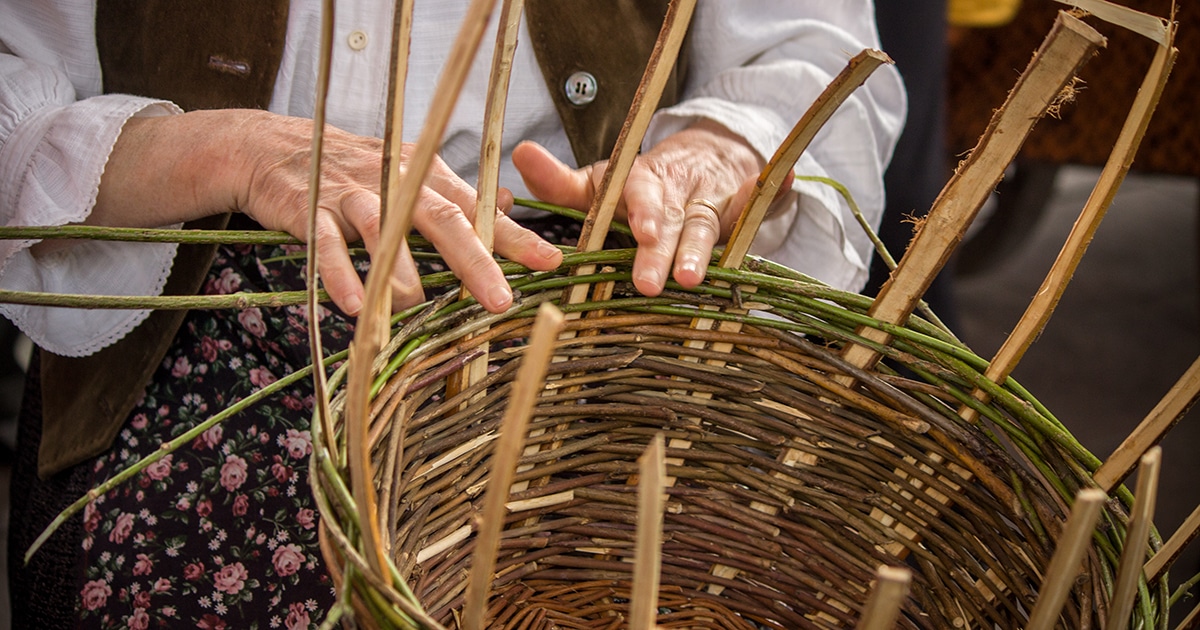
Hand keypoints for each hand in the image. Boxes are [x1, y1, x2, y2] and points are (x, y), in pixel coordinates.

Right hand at [92, 109, 561, 314]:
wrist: (269, 146)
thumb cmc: (349, 167)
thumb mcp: (407, 170)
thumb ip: (455, 192)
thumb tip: (508, 202)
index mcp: (423, 174)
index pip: (477, 207)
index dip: (514, 235)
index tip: (550, 262)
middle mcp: (394, 181)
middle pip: (441, 219)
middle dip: (475, 261)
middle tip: (501, 300)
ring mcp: (350, 194)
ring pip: (384, 234)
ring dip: (401, 276)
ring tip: (419, 310)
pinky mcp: (308, 210)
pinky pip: (326, 246)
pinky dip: (340, 275)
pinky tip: (353, 307)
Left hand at [513, 119, 786, 295]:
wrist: (704, 155)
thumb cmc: (640, 184)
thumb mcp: (601, 182)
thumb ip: (560, 181)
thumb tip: (520, 152)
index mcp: (640, 180)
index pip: (639, 192)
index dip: (641, 212)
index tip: (641, 231)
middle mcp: (675, 189)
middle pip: (669, 220)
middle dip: (660, 251)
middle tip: (647, 284)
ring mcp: (709, 202)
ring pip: (705, 228)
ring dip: (701, 251)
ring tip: (691, 279)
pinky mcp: (737, 211)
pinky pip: (754, 203)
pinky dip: (771, 192)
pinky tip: (786, 183)